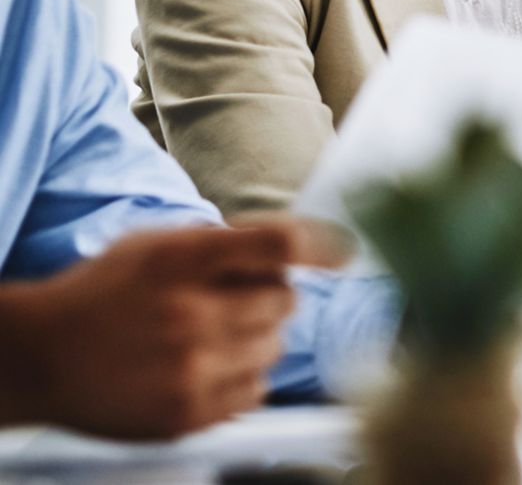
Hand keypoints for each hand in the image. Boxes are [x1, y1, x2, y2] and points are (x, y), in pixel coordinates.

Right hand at [0, 219, 347, 438]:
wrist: (41, 358)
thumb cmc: (105, 291)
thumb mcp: (156, 243)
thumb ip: (223, 241)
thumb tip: (300, 243)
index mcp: (182, 260)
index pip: (278, 246)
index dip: (323, 245)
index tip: (347, 250)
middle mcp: (190, 315)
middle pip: (285, 299)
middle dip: (271, 296)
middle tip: (237, 300)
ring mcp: (190, 369)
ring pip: (275, 346)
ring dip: (259, 338)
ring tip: (216, 335)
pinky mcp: (187, 414)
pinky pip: (255, 391)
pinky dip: (243, 377)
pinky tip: (209, 367)